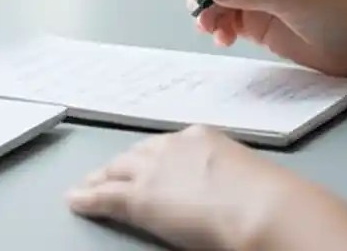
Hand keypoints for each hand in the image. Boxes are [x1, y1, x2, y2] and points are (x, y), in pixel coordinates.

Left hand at [67, 125, 301, 248]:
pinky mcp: (139, 198)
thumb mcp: (248, 175)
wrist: (262, 208)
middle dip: (121, 165)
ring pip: (116, 171)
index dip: (151, 157)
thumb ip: (230, 179)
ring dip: (100, 179)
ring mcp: (153, 171)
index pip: (166, 145)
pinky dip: (87, 199)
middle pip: (136, 154)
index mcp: (201, 138)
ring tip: (87, 186)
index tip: (145, 163)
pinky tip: (75, 202)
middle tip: (106, 174)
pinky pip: (104, 196)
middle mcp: (172, 147)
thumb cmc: (271, 199)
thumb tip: (232, 193)